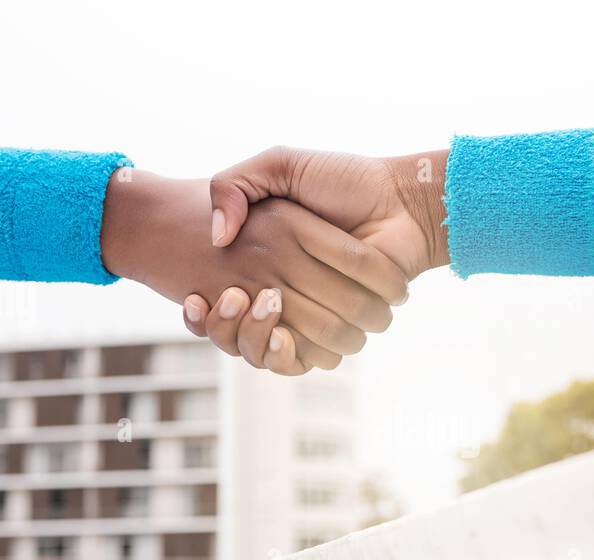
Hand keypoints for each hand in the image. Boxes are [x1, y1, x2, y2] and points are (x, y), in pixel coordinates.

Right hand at [101, 170, 407, 374]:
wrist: (401, 202)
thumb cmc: (343, 179)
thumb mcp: (280, 165)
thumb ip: (235, 185)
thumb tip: (216, 238)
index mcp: (266, 261)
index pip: (217, 303)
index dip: (200, 312)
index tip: (192, 298)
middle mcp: (284, 292)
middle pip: (235, 334)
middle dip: (223, 325)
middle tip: (226, 297)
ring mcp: (310, 315)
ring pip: (262, 351)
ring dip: (249, 336)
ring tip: (245, 304)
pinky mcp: (338, 332)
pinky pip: (300, 360)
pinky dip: (283, 352)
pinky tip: (277, 332)